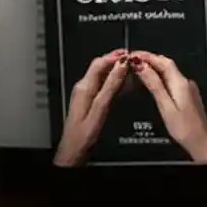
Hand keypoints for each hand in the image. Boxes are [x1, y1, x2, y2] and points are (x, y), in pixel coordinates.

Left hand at [53, 49, 128, 166]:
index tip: (130, 54)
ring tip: (131, 71)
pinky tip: (123, 86)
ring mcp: (85, 95)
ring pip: (102, 76)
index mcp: (84, 87)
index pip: (100, 62)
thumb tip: (120, 66)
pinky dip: (114, 82)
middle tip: (133, 60)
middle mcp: (83, 88)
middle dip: (117, 61)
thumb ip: (110, 86)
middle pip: (101, 67)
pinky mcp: (89, 102)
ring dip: (116, 71)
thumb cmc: (82, 135)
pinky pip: (103, 86)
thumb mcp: (100, 109)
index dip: (115, 56)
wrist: (73, 152)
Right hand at [129, 51, 206, 163]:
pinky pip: (173, 79)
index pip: (163, 61)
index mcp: (181, 83)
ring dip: (155, 66)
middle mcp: (186, 83)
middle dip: (150, 59)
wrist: (202, 143)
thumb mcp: (166, 107)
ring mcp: (188, 89)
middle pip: (167, 64)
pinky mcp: (188, 96)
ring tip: (140, 66)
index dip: (148, 55)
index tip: (133, 54)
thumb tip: (143, 67)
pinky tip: (154, 80)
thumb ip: (154, 85)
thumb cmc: (185, 129)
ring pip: (170, 71)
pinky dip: (161, 75)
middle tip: (133, 58)